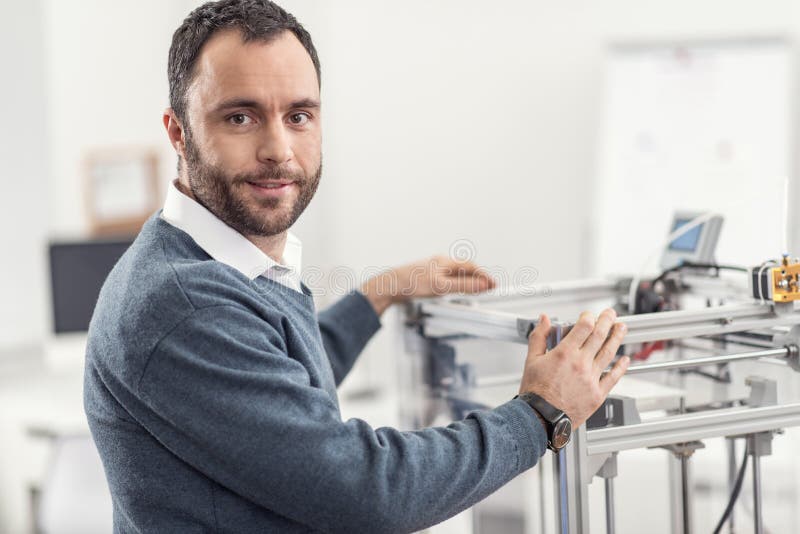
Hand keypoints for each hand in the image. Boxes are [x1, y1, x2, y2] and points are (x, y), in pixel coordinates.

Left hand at [359, 255, 495, 315]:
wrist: (390, 285)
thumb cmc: (412, 283)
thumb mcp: (442, 286)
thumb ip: (463, 285)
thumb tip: (481, 285)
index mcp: (445, 262)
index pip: (471, 267)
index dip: (484, 276)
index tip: (493, 284)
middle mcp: (440, 262)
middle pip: (465, 268)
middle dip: (478, 277)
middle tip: (488, 287)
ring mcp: (433, 268)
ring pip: (456, 272)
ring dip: (468, 278)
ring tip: (476, 287)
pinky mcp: (427, 275)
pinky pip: (447, 276)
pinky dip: (457, 281)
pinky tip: (455, 287)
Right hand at [519, 309, 628, 427]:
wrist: (541, 418)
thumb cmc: (535, 393)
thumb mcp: (531, 360)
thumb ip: (539, 337)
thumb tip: (543, 320)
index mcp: (564, 354)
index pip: (583, 327)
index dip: (589, 317)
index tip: (589, 315)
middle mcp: (580, 364)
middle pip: (599, 336)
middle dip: (607, 321)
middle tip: (611, 314)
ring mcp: (591, 379)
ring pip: (609, 353)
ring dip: (617, 338)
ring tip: (622, 328)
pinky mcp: (597, 394)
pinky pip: (613, 377)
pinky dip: (620, 367)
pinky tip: (625, 360)